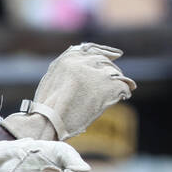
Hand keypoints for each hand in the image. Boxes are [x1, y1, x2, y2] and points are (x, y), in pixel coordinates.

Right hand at [1, 42, 135, 140]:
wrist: (48, 122)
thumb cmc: (47, 109)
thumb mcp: (52, 80)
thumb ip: (67, 70)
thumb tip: (80, 68)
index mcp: (68, 58)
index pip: (91, 49)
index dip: (106, 52)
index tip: (117, 55)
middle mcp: (82, 62)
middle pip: (105, 61)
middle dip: (113, 70)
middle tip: (120, 79)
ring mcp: (94, 73)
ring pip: (115, 72)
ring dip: (119, 81)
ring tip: (123, 90)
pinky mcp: (105, 86)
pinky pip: (122, 85)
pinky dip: (125, 91)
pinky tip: (124, 96)